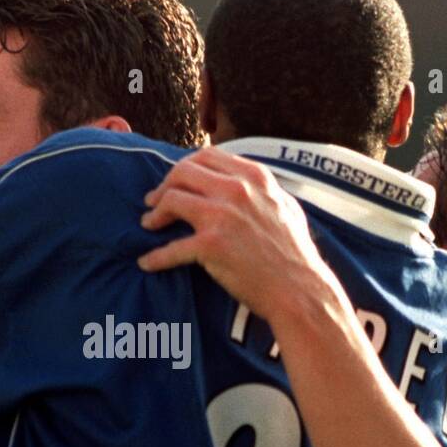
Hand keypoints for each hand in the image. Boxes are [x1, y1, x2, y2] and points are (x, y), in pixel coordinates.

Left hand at [139, 146, 336, 322]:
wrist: (299, 289)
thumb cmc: (295, 253)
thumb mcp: (285, 206)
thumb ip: (262, 189)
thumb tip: (242, 181)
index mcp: (254, 177)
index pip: (207, 156)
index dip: (184, 168)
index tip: (176, 182)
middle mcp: (237, 190)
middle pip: (183, 172)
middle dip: (164, 185)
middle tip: (154, 202)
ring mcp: (222, 216)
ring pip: (172, 199)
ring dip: (155, 213)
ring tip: (150, 224)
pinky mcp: (211, 245)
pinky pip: (171, 248)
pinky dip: (155, 257)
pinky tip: (147, 263)